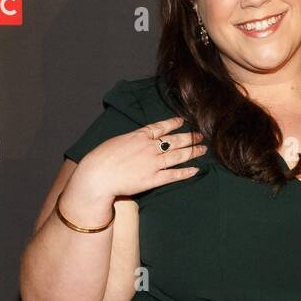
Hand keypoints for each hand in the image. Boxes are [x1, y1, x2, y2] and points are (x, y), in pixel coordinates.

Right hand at [76, 114, 207, 200]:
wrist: (97, 175)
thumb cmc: (101, 158)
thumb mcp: (116, 141)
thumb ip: (130, 140)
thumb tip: (136, 141)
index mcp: (139, 135)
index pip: (161, 127)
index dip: (173, 123)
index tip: (182, 121)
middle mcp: (149, 147)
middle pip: (174, 140)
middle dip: (189, 137)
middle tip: (200, 135)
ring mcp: (153, 162)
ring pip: (178, 155)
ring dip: (192, 152)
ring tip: (203, 149)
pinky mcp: (153, 179)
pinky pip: (174, 175)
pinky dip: (186, 172)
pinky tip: (196, 170)